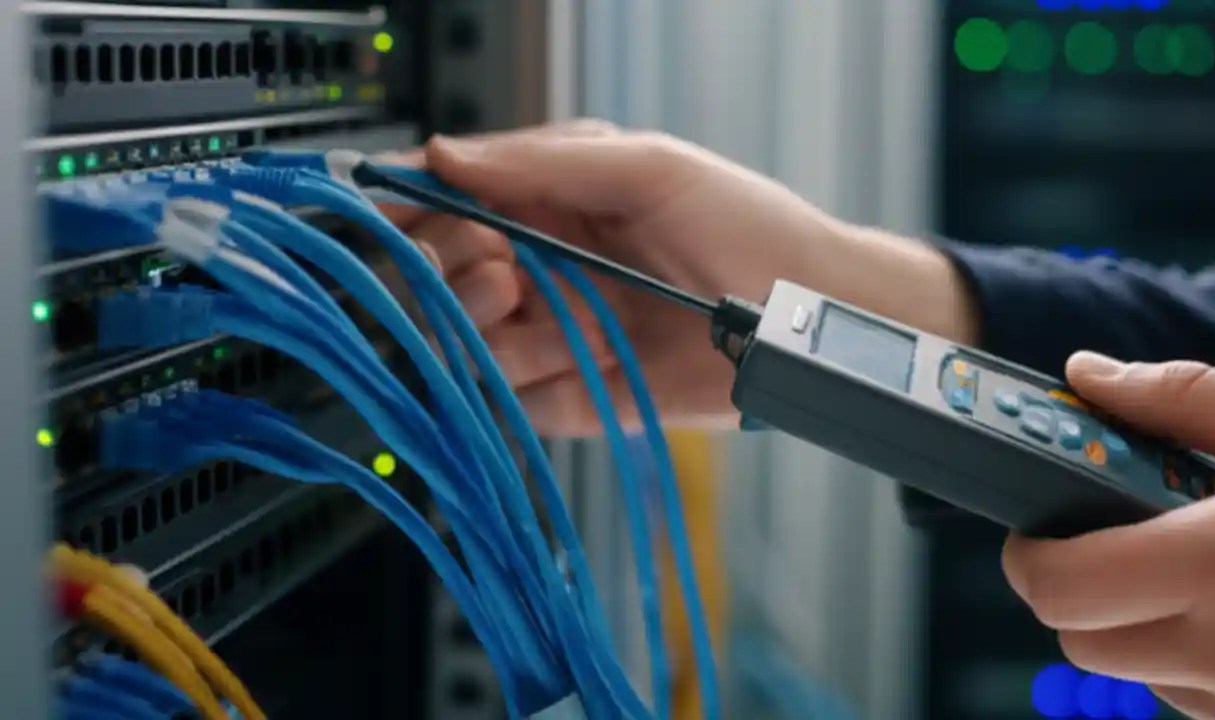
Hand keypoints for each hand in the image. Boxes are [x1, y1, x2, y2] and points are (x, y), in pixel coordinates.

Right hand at [387, 120, 971, 434]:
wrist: (807, 312)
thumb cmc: (747, 224)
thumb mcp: (648, 167)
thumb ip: (543, 162)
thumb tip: (442, 153)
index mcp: (551, 203)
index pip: (450, 203)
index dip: (411, 208)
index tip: (388, 213)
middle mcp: (545, 269)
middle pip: (445, 279)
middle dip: (452, 270)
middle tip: (495, 265)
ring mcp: (560, 335)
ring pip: (473, 344)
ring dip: (499, 329)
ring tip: (563, 310)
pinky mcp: (581, 398)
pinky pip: (522, 402)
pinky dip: (545, 382)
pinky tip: (597, 357)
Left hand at [1003, 352, 1214, 719]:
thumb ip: (1184, 400)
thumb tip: (1088, 373)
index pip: (1061, 590)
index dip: (1033, 556)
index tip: (1042, 524)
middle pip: (1083, 642)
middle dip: (1078, 590)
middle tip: (1114, 538)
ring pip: (1143, 675)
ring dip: (1145, 624)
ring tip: (1211, 567)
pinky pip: (1204, 704)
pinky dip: (1201, 660)